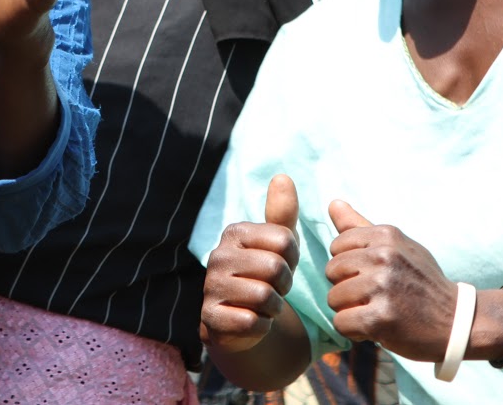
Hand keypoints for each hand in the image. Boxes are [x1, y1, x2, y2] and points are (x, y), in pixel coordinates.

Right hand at [201, 174, 302, 353]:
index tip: (281, 266)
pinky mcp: (210, 318)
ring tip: (262, 305)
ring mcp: (210, 287)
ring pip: (265, 297)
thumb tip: (282, 176)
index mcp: (235, 232)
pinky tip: (251, 321)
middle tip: (272, 289)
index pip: (286, 240)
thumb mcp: (278, 244)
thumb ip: (282, 213)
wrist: (241, 321)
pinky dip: (261, 326)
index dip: (292, 260)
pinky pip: (252, 322)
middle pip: (275, 268)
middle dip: (283, 285)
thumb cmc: (263, 276)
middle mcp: (218, 255)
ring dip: (273, 308)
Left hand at [325, 200, 458, 358]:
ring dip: (350, 310)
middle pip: (332, 271)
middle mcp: (384, 257)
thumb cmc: (422, 282)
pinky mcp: (380, 318)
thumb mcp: (399, 246)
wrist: (457, 322)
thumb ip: (361, 227)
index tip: (371, 275)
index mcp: (387, 235)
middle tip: (374, 296)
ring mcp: (383, 287)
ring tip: (376, 311)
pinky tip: (375, 328)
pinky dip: (354, 331)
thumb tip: (333, 203)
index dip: (349, 265)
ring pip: (333, 298)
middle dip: (347, 287)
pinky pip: (341, 322)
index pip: (337, 246)